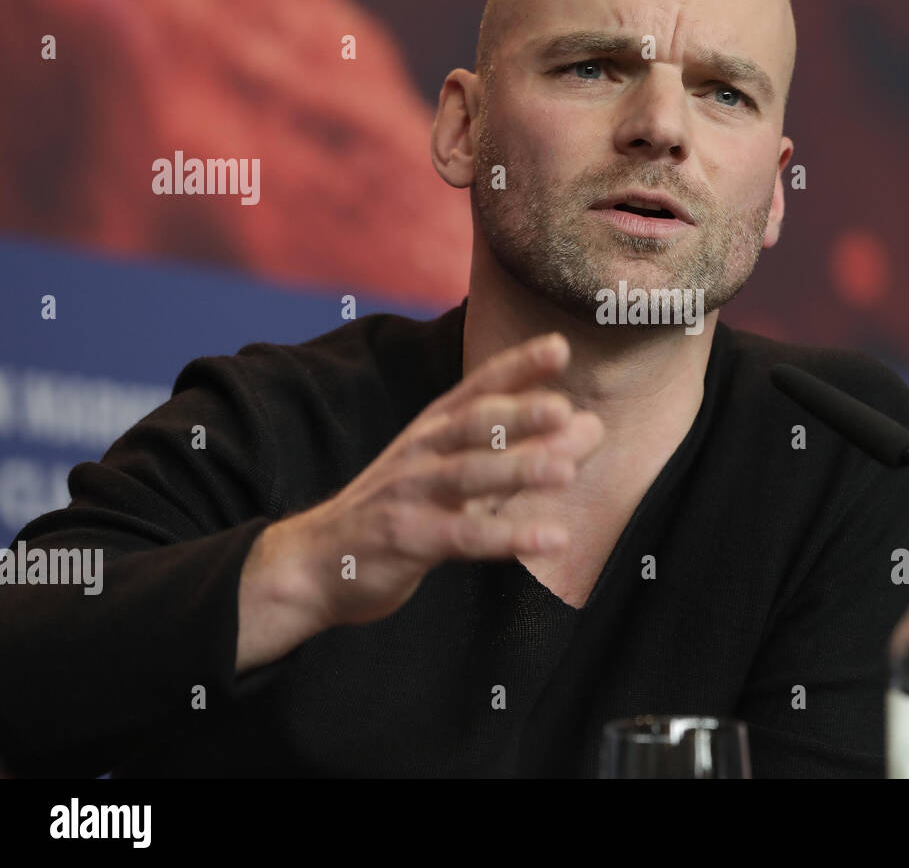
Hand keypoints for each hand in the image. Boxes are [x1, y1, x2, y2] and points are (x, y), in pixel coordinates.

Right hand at [276, 332, 602, 630]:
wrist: (314, 564)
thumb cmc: (402, 511)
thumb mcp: (460, 475)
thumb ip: (521, 452)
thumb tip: (591, 427)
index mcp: (436, 427)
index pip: (480, 387)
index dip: (518, 366)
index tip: (560, 347)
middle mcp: (422, 450)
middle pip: (474, 423)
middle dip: (518, 413)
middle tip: (564, 407)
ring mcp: (410, 492)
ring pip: (467, 475)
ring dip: (517, 469)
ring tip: (566, 470)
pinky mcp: (405, 538)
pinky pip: (463, 537)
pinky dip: (509, 537)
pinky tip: (551, 537)